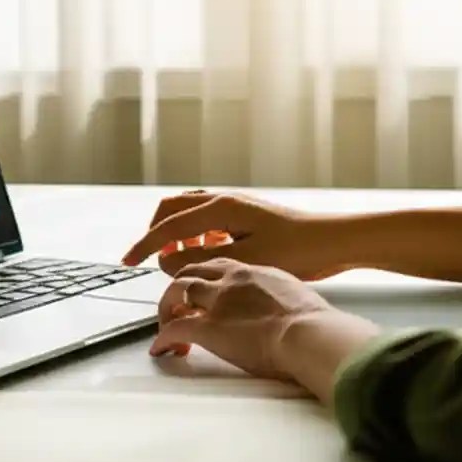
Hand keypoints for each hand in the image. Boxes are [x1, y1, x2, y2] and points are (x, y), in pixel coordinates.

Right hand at [122, 190, 343, 279]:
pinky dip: (196, 233)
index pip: (169, 226)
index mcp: (220, 209)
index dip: (144, 245)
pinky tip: (208, 253)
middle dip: (155, 232)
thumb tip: (168, 259)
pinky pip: (207, 218)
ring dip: (176, 232)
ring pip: (189, 210)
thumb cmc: (297, 252)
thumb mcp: (243, 261)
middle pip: (172, 208)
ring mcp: (235, 204)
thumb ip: (199, 260)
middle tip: (150, 257)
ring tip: (180, 258)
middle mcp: (224, 200)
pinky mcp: (245, 213)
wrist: (333, 241)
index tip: (128, 261)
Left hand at [150, 258, 333, 378]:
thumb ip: (280, 298)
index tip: (203, 290)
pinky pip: (174, 329)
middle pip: (191, 272)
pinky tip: (162, 349)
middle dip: (180, 288)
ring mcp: (217, 302)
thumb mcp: (296, 296)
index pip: (218, 266)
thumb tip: (281, 312)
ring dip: (167, 309)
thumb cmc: (314, 323)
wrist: (310, 334)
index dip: (205, 278)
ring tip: (166, 325)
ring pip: (176, 291)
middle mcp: (231, 280)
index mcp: (254, 271)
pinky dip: (163, 339)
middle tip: (177, 307)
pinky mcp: (208, 328)